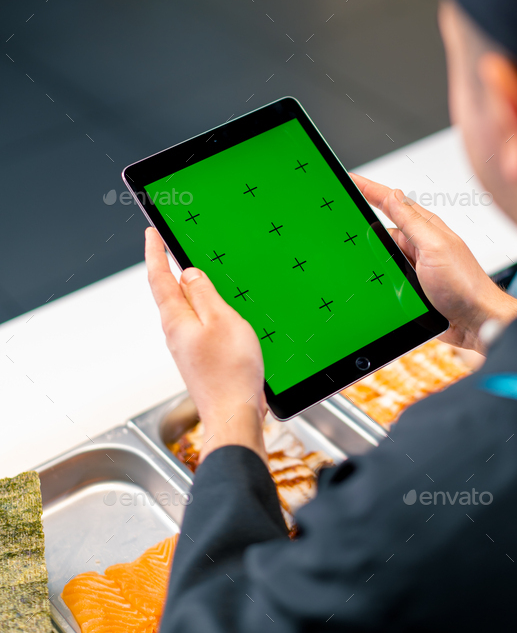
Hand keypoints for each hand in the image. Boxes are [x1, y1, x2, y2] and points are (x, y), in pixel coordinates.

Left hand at [145, 228, 266, 463]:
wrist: (233, 416)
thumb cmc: (231, 372)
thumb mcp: (222, 321)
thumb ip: (204, 294)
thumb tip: (188, 274)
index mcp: (177, 319)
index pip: (159, 278)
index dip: (154, 252)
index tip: (150, 233)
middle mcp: (176, 333)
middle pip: (169, 293)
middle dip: (169, 268)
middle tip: (168, 245)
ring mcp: (187, 347)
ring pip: (185, 309)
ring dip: (189, 289)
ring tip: (197, 271)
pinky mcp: (201, 358)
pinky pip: (199, 324)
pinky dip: (204, 309)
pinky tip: (216, 309)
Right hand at [350, 174, 516, 353]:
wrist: (477, 321)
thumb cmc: (465, 285)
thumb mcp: (434, 247)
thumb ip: (412, 222)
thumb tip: (393, 194)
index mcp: (425, 228)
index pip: (391, 201)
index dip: (369, 189)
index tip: (350, 179)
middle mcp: (419, 243)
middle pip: (382, 226)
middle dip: (364, 218)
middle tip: (343, 205)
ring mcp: (415, 264)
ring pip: (382, 252)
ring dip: (370, 252)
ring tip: (353, 242)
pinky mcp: (412, 284)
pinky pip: (387, 273)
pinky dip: (377, 273)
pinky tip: (369, 275)